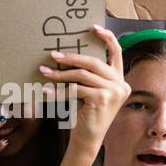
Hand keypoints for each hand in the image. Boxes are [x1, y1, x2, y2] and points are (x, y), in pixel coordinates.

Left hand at [40, 25, 129, 155]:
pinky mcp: (102, 99)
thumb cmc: (85, 112)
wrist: (87, 138)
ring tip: (44, 72)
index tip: (93, 27)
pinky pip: (76, 89)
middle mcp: (121, 84)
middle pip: (93, 62)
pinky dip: (58, 90)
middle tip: (53, 55)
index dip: (106, 38)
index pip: (116, 52)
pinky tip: (46, 90)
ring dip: (60, 74)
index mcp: (119, 78)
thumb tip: (65, 55)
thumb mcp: (89, 90)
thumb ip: (87, 74)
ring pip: (82, 75)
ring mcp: (114, 92)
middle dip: (71, 57)